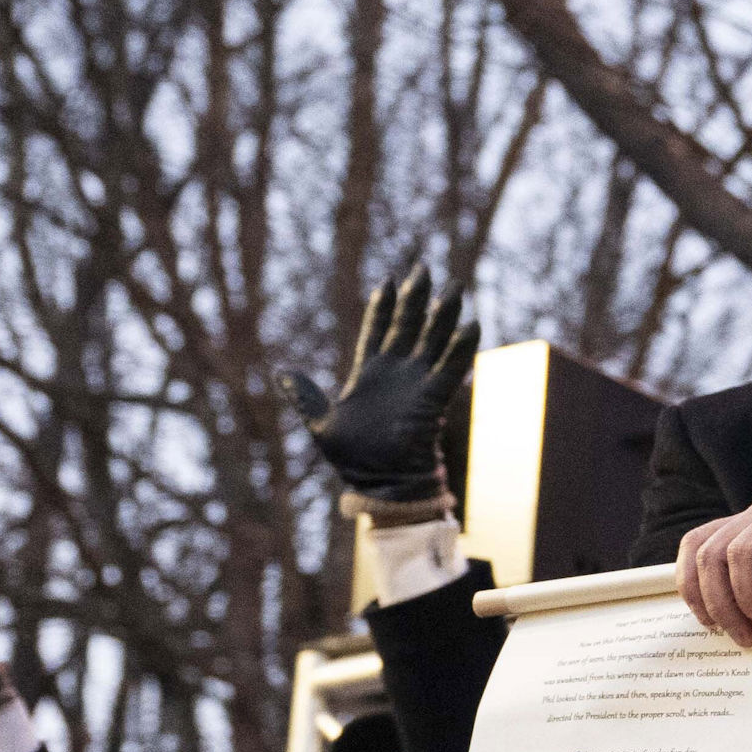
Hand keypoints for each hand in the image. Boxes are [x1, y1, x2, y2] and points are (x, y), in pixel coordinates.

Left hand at [284, 263, 477, 504]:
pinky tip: (471, 325)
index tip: (387, 280)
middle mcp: (397, 373)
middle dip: (416, 298)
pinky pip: (451, 368)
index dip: (383, 307)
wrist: (380, 484)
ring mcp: (417, 383)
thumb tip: (280, 372)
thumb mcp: (321, 424)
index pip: (378, 330)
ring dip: (443, 315)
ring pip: (433, 340)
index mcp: (368, 374)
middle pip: (410, 325)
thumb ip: (305, 396)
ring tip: (453, 288)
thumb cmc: (351, 459)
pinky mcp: (434, 398)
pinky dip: (461, 347)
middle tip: (424, 268)